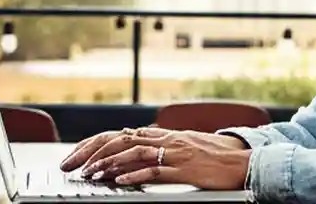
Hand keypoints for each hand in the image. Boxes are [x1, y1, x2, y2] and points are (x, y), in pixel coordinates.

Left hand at [60, 127, 250, 188]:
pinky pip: (155, 170)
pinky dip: (135, 176)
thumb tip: (133, 145)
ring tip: (91, 174)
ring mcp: (174, 153)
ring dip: (109, 164)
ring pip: (134, 153)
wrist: (240, 161)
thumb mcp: (183, 144)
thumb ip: (159, 144)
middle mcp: (165, 140)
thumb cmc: (213, 156)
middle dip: (93, 152)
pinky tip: (120, 182)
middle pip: (120, 140)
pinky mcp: (184, 169)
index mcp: (162, 134)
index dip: (95, 144)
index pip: (120, 134)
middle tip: (74, 166)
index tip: (76, 156)